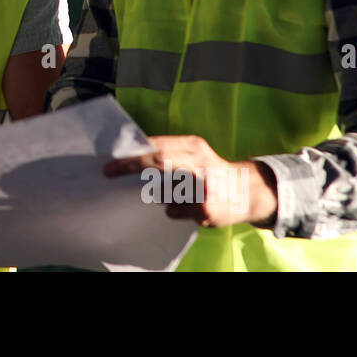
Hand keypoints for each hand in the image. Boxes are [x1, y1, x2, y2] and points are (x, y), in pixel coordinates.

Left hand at [103, 135, 277, 227]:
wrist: (248, 191)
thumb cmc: (212, 170)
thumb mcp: (194, 153)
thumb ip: (168, 151)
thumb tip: (131, 153)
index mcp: (193, 146)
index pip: (157, 146)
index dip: (132, 154)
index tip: (111, 161)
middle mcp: (198, 163)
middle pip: (157, 160)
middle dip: (129, 166)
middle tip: (108, 171)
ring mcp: (202, 188)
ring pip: (161, 192)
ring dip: (161, 194)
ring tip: (180, 192)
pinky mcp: (203, 209)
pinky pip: (172, 211)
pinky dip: (174, 210)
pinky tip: (190, 206)